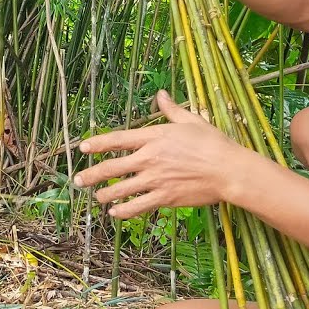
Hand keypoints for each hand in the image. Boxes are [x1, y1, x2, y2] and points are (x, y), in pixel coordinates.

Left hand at [74, 90, 241, 218]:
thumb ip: (171, 109)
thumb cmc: (213, 143)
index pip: (118, 140)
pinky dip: (123, 211)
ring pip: (121, 189)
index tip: (84, 147)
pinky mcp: (164, 198)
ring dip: (105, 194)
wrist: (229, 170)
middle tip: (79, 180)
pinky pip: (138, 206)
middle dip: (92, 174)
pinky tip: (115, 213)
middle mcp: (150, 158)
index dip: (98, 144)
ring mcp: (156, 179)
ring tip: (97, 197)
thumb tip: (161, 95)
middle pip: (112, 167)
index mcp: (155, 137)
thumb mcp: (192, 120)